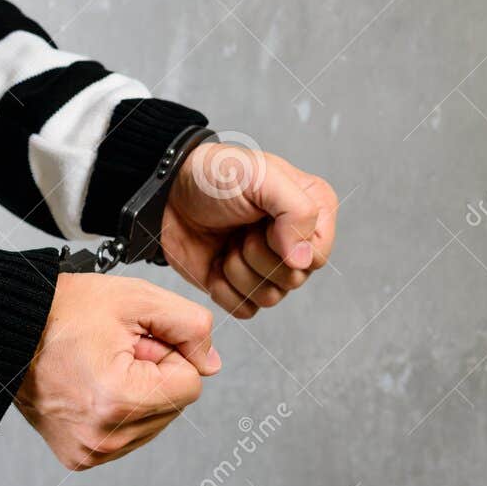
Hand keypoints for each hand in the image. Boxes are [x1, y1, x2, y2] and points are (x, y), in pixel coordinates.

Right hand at [15, 274, 220, 470]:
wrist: (12, 331)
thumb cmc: (64, 312)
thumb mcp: (138, 299)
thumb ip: (190, 326)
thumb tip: (211, 363)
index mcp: (118, 400)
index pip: (190, 384)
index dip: (169, 353)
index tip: (135, 340)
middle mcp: (103, 438)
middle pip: (174, 405)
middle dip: (154, 374)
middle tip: (113, 351)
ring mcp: (89, 453)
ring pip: (155, 421)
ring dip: (139, 391)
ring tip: (100, 366)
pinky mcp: (80, 457)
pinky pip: (130, 434)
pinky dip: (122, 409)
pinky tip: (94, 385)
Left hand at [160, 142, 337, 318]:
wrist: (169, 194)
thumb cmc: (216, 175)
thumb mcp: (262, 175)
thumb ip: (296, 211)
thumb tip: (303, 261)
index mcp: (313, 210)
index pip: (317, 255)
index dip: (287, 245)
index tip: (262, 219)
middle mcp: (296, 242)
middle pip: (293, 280)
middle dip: (257, 255)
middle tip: (241, 227)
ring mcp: (269, 267)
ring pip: (269, 298)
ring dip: (238, 270)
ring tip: (228, 240)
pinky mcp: (242, 287)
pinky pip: (245, 309)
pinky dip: (224, 288)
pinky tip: (216, 261)